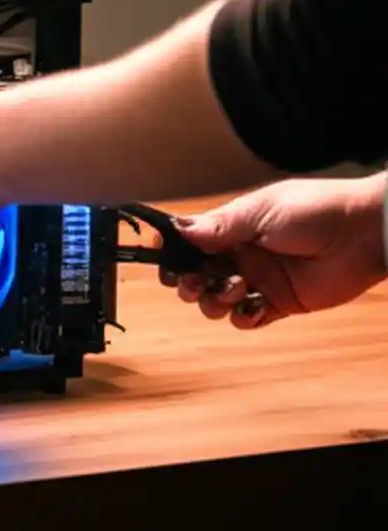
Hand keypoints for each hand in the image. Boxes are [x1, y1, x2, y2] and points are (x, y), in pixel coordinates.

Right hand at [164, 173, 386, 328]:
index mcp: (231, 229)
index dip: (172, 252)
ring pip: (215, 301)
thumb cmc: (315, 211)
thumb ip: (219, 225)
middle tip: (196, 283)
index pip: (188, 242)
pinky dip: (243, 317)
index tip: (165, 258)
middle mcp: (239, 255)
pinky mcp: (277, 303)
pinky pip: (247, 319)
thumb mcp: (261, 212)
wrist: (364, 235)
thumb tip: (177, 230)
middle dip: (187, 283)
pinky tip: (254, 306)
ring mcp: (257, 280)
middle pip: (195, 277)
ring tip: (238, 287)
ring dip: (216, 300)